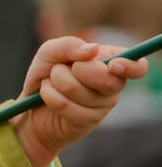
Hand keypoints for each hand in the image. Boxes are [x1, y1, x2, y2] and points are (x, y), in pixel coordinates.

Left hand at [11, 36, 148, 166]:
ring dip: (55, 82)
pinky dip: (49, 95)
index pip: (138, 67)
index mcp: (111, 63)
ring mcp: (103, 106)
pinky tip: (47, 96)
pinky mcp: (88, 122)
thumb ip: (68, 45)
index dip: (130, 67)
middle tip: (60, 69)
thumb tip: (93, 49)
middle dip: (75, 70)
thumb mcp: (49, 53)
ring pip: (79, 90)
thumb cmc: (45, 74)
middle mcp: (113, 86)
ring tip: (51, 83)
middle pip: (106, 79)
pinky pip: (66, 106)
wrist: (28, 105)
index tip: (113, 65)